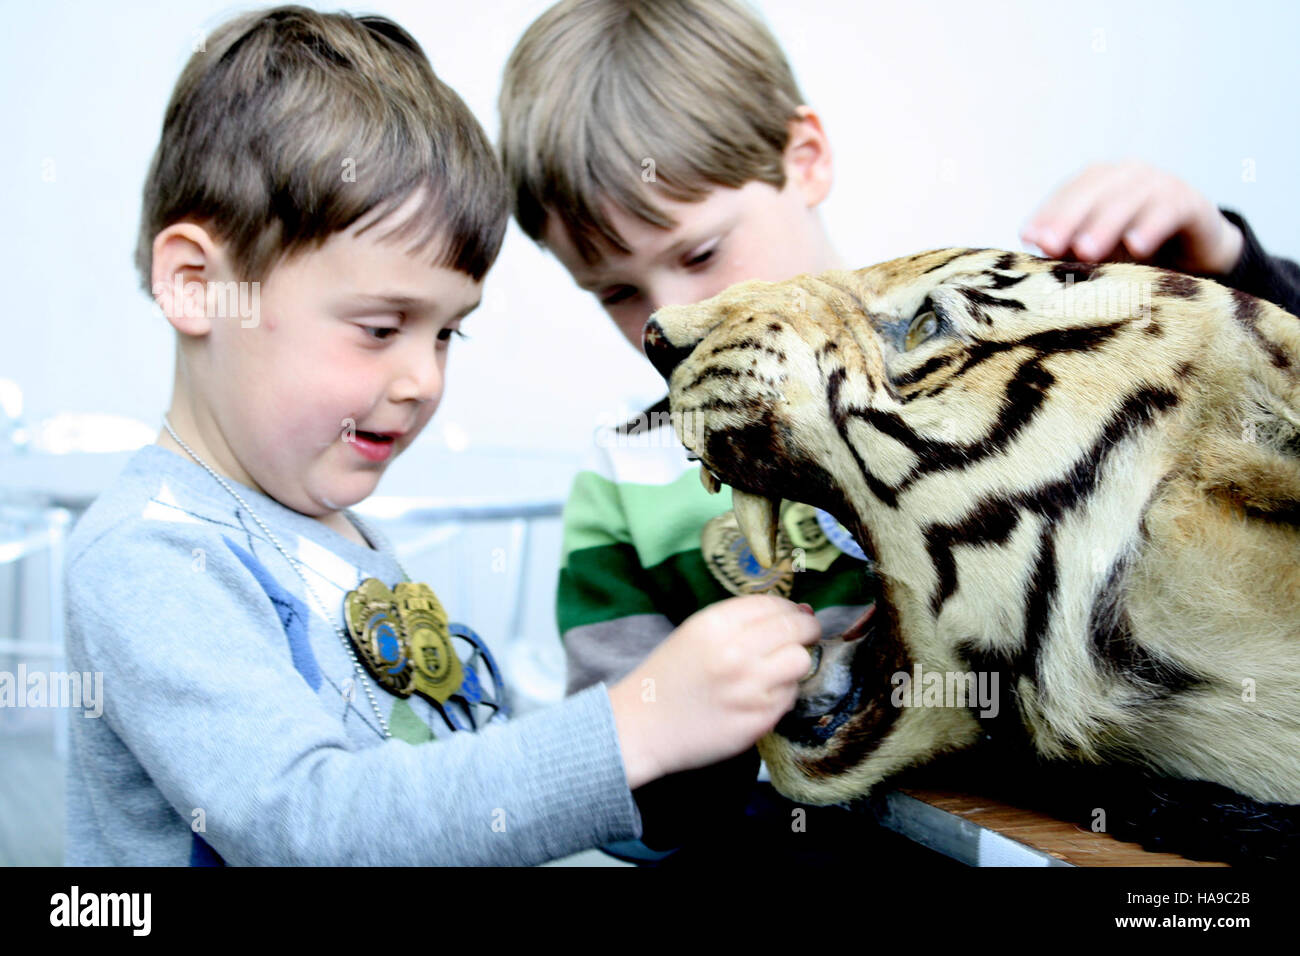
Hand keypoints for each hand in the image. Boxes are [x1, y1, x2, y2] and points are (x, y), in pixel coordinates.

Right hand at [608, 594, 819, 789]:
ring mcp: (749, 690)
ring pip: (800, 663)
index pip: (774, 605)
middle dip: (807, 629)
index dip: (790, 609)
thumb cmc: (669, 676)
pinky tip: (758, 696)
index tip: (795, 615)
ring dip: (794, 664)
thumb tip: (801, 611)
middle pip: (796, 630)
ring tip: (776, 669)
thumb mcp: (695, 633)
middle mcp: (735, 654)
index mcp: (715, 625)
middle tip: (805, 634)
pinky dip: (781, 694)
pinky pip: (789, 697)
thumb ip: (742, 619)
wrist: (641, 726)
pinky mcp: (758, 720)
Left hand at [1021, 161, 1243, 274]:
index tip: (1028, 237)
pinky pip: (1169, 210)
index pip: (1068, 192)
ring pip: (1129, 198)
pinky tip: (1137, 247)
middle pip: (1094, 191)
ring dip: (1106, 224)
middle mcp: (1128, 174)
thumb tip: (1039, 244)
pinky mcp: (1191, 202)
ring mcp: (1161, 184)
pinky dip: (1151, 226)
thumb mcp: (1099, 250)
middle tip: (1050, 245)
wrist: (1197, 252)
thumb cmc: (1136, 250)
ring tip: (1086, 251)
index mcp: (1100, 181)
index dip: (1048, 213)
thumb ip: (1071, 244)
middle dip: (1069, 218)